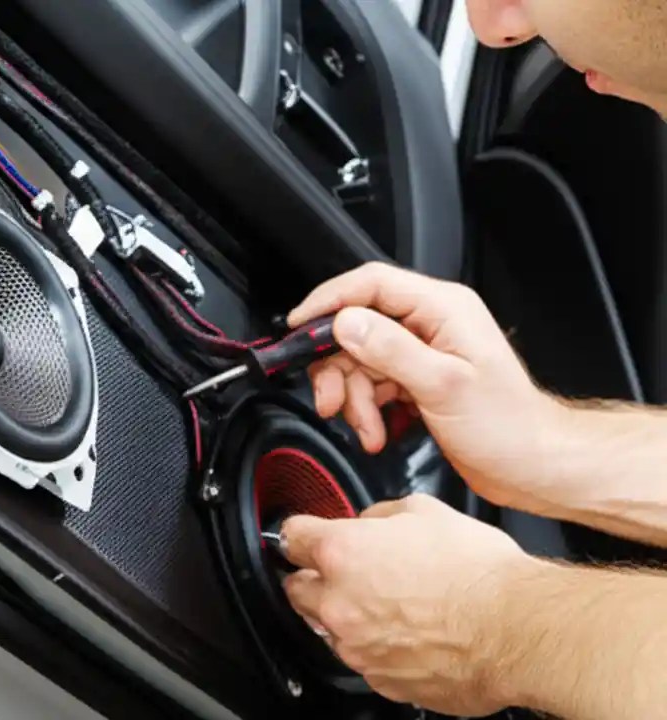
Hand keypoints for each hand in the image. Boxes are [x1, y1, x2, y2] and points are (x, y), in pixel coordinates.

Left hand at [281, 494, 539, 715]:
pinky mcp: (381, 680)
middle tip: (346, 572)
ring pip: (326, 628)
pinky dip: (376, 648)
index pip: (292, 537)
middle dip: (315, 578)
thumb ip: (380, 515)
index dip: (303, 533)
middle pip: (297, 588)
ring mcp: (357, 647)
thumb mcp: (426, 511)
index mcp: (342, 553)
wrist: (517, 629)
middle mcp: (339, 604)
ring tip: (388, 605)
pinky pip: (363, 660)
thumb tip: (368, 523)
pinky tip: (408, 635)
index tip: (308, 536)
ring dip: (344, 615)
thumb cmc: (480, 572)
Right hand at [288, 262, 560, 510]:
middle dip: (337, 368)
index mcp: (443, 309)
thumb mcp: (444, 385)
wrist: (534, 466)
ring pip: (359, 360)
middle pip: (356, 327)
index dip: (329, 301)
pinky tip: (377, 431)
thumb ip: (391, 350)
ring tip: (364, 427)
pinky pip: (372, 384)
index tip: (300, 327)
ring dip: (353, 398)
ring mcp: (423, 352)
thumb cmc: (509, 427)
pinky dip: (366, 410)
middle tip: (330, 400)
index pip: (371, 284)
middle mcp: (431, 324)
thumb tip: (346, 323)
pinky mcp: (418, 379)